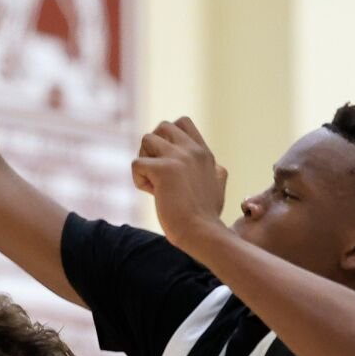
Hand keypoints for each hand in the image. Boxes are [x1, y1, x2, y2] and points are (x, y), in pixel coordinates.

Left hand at [131, 117, 230, 247]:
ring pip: (146, 139)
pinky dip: (138, 180)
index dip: (168, 139)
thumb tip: (216, 166)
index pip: (183, 123)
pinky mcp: (163, 170)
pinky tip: (152, 194)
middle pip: (163, 126)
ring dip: (144, 160)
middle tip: (157, 171)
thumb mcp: (218, 185)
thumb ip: (214, 170)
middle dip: (154, 147)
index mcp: (204, 152)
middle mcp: (192, 150)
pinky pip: (136, 163)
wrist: (202, 233)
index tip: (169, 162)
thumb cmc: (207, 215)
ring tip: (154, 181)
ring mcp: (178, 157)